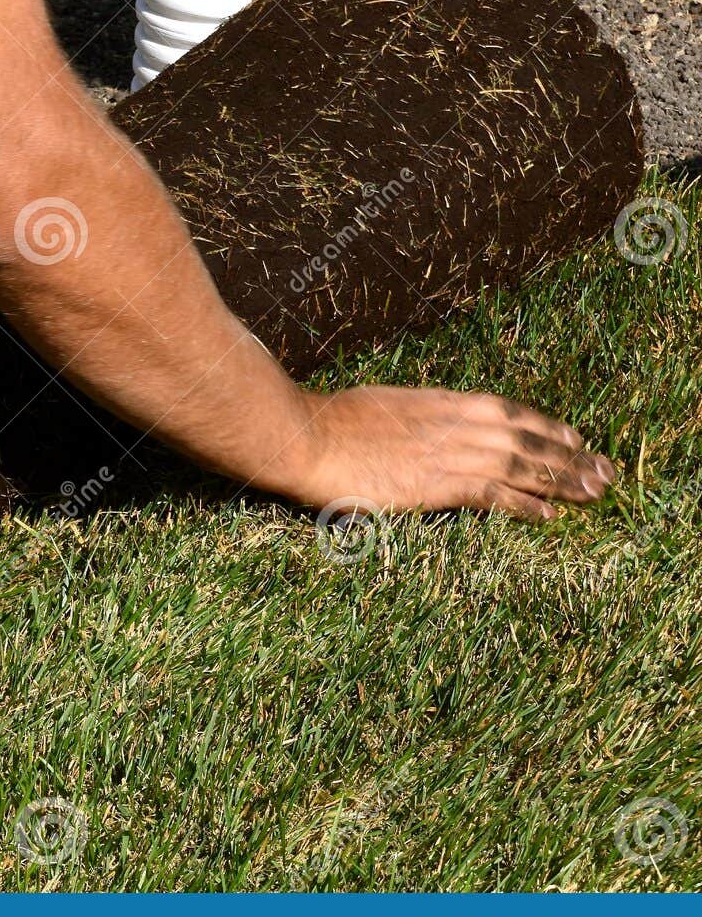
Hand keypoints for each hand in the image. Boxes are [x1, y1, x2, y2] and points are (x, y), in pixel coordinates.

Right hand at [284, 385, 613, 520]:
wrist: (310, 436)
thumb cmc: (332, 421)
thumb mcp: (383, 405)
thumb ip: (412, 415)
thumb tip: (415, 424)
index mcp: (446, 400)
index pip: (511, 412)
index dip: (546, 427)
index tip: (573, 437)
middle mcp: (461, 423)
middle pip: (531, 439)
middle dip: (571, 456)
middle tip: (605, 471)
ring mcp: (456, 452)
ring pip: (527, 466)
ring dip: (566, 480)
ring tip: (596, 492)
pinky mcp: (444, 484)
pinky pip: (499, 495)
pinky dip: (528, 505)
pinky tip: (552, 516)